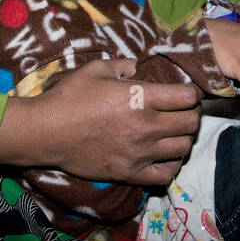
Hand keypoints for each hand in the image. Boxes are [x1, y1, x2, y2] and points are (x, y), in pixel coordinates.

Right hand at [0, 58, 201, 184]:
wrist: (46, 132)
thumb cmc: (69, 96)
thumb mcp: (95, 69)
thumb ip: (122, 65)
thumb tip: (137, 65)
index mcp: (141, 97)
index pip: (187, 97)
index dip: (192, 92)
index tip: (186, 92)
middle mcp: (146, 126)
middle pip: (190, 123)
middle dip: (192, 114)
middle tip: (185, 111)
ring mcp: (139, 152)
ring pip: (183, 148)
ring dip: (184, 138)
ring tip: (175, 133)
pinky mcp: (130, 173)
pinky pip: (165, 175)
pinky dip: (172, 165)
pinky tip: (166, 157)